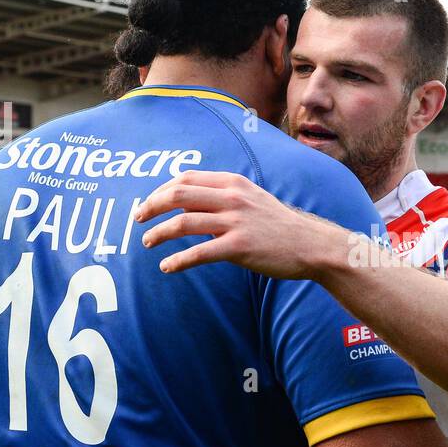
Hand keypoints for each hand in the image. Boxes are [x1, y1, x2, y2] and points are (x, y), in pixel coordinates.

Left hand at [136, 171, 354, 279]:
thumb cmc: (280, 226)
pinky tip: (167, 267)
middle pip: (178, 194)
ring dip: (159, 233)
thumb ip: (224, 198)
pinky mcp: (239, 248)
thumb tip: (190, 206)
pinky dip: (178, 260)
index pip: (186, 179)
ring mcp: (236, 222)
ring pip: (183, 223)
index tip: (149, 203)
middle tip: (137, 218)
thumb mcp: (253, 200)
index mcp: (234, 183)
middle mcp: (232, 198)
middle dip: (151, 206)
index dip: (161, 190)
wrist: (310, 245)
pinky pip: (199, 253)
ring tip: (147, 242)